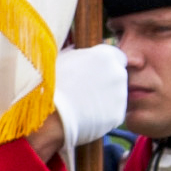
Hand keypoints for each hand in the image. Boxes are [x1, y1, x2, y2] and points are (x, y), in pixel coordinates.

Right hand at [36, 45, 129, 161]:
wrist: (49, 114)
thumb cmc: (49, 84)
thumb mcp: (61, 59)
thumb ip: (78, 55)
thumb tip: (79, 53)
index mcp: (106, 54)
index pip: (117, 57)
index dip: (104, 66)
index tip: (94, 73)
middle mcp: (118, 72)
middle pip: (117, 76)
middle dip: (106, 82)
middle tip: (86, 91)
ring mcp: (121, 94)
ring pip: (115, 96)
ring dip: (104, 99)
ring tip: (82, 106)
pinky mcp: (118, 115)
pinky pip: (112, 114)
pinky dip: (102, 116)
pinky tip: (85, 117)